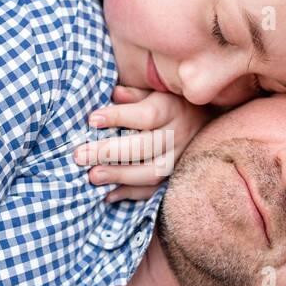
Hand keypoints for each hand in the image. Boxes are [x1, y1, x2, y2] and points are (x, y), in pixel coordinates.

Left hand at [73, 86, 212, 201]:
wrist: (205, 120)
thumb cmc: (170, 101)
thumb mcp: (156, 90)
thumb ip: (135, 93)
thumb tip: (115, 94)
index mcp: (172, 109)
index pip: (146, 116)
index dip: (118, 117)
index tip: (92, 119)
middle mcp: (178, 135)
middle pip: (144, 147)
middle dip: (109, 152)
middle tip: (80, 155)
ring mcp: (179, 158)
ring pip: (152, 173)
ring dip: (119, 176)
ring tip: (92, 177)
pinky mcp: (176, 176)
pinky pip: (155, 191)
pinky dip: (131, 194)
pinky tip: (107, 195)